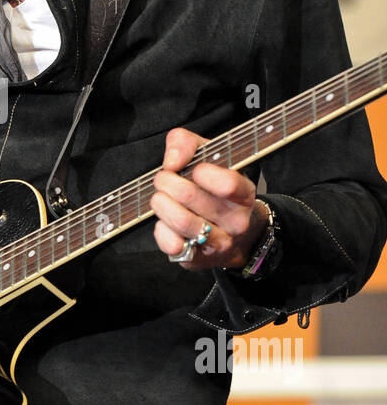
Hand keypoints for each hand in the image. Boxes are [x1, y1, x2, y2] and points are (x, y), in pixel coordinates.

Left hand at [150, 128, 267, 270]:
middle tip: (163, 178)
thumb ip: (186, 144)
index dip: (199, 171)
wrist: (236, 236)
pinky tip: (165, 222)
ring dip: (160, 203)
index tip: (191, 169)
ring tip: (160, 198)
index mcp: (244, 194)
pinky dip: (161, 229)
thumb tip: (172, 161)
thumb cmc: (215, 189)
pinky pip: (172, 245)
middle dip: (166, 181)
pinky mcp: (199, 260)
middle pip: (190, 196)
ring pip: (180, 221)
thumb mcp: (209, 158)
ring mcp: (219, 243)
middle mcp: (236, 221)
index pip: (227, 184)